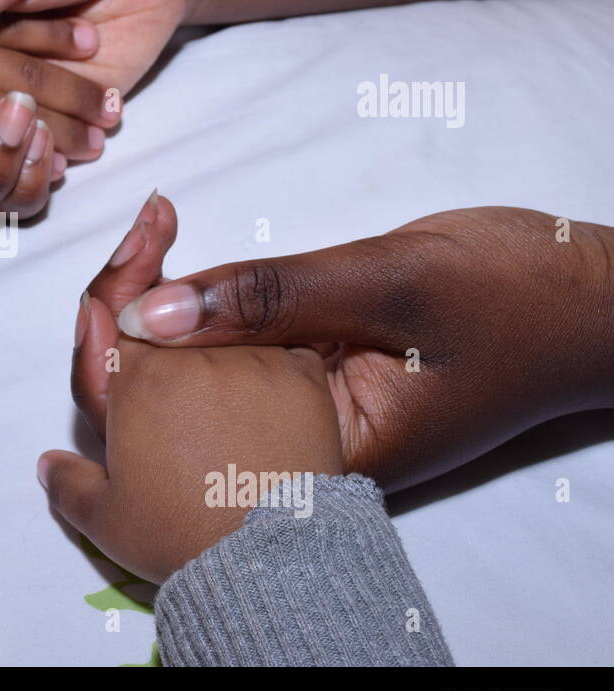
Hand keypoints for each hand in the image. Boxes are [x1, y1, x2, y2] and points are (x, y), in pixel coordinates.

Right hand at [43, 338, 342, 584]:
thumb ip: (69, 482)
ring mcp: (252, 358)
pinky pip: (285, 352)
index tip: (134, 314)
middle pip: (176, 331)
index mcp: (137, 375)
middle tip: (187, 400)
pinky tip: (274, 407)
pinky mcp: (301, 374)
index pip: (119, 320)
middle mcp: (193, 352)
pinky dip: (276, 371)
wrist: (267, 555)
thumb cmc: (180, 534)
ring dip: (225, 358)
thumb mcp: (105, 518)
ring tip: (234, 412)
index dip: (119, 320)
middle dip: (174, 350)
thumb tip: (49, 464)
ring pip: (229, 336)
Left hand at [78, 201, 613, 490]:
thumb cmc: (515, 299)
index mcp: (312, 464)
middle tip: (145, 228)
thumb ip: (269, 300)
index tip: (126, 262)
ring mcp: (294, 415)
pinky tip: (177, 246)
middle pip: (160, 402)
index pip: (174, 430)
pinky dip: (197, 296)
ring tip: (153, 226)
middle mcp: (290, 452)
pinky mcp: (303, 378)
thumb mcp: (390, 285)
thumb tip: (148, 316)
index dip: (122, 351)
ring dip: (155, 296)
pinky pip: (224, 347)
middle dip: (128, 311)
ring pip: (187, 369)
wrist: (589, 301)